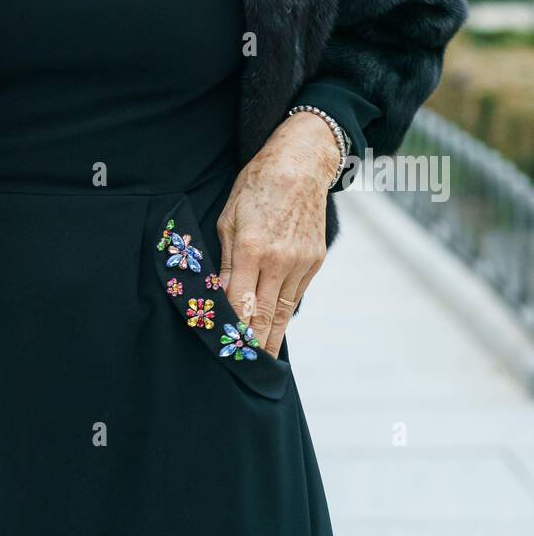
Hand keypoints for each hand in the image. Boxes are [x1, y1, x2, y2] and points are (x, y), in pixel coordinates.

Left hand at [217, 111, 339, 357]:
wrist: (301, 164)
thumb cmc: (256, 186)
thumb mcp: (228, 217)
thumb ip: (225, 260)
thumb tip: (219, 294)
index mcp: (251, 248)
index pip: (239, 303)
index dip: (231, 330)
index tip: (224, 351)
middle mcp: (278, 260)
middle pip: (264, 316)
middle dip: (253, 346)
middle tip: (244, 371)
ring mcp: (301, 262)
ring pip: (283, 311)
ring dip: (271, 338)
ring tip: (260, 361)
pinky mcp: (315, 261)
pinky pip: (296, 295)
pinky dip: (285, 314)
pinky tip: (275, 329)